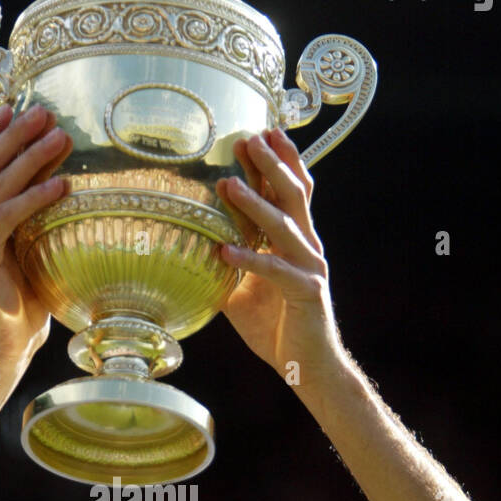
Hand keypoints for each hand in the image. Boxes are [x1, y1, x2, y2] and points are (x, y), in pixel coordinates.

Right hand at [0, 104, 72, 373]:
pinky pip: (7, 217)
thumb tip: (70, 195)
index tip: (13, 104)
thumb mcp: (33, 257)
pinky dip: (34, 197)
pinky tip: (59, 184)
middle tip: (45, 112)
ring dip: (29, 157)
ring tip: (58, 137)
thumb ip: (38, 226)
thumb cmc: (22, 309)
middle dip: (14, 134)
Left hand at [215, 129, 348, 383]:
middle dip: (271, 166)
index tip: (260, 133)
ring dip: (255, 205)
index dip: (279, 162)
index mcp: (295, 242)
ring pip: (283, 228)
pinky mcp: (307, 293)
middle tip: (249, 138)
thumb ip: (226, 267)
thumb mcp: (243, 292)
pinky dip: (250, 261)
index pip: (290, 193)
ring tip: (229, 185)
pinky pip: (274, 272)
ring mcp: (310, 268)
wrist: (308, 367)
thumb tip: (190, 251)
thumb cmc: (276, 328)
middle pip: (292, 197)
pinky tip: (226, 251)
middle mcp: (307, 248)